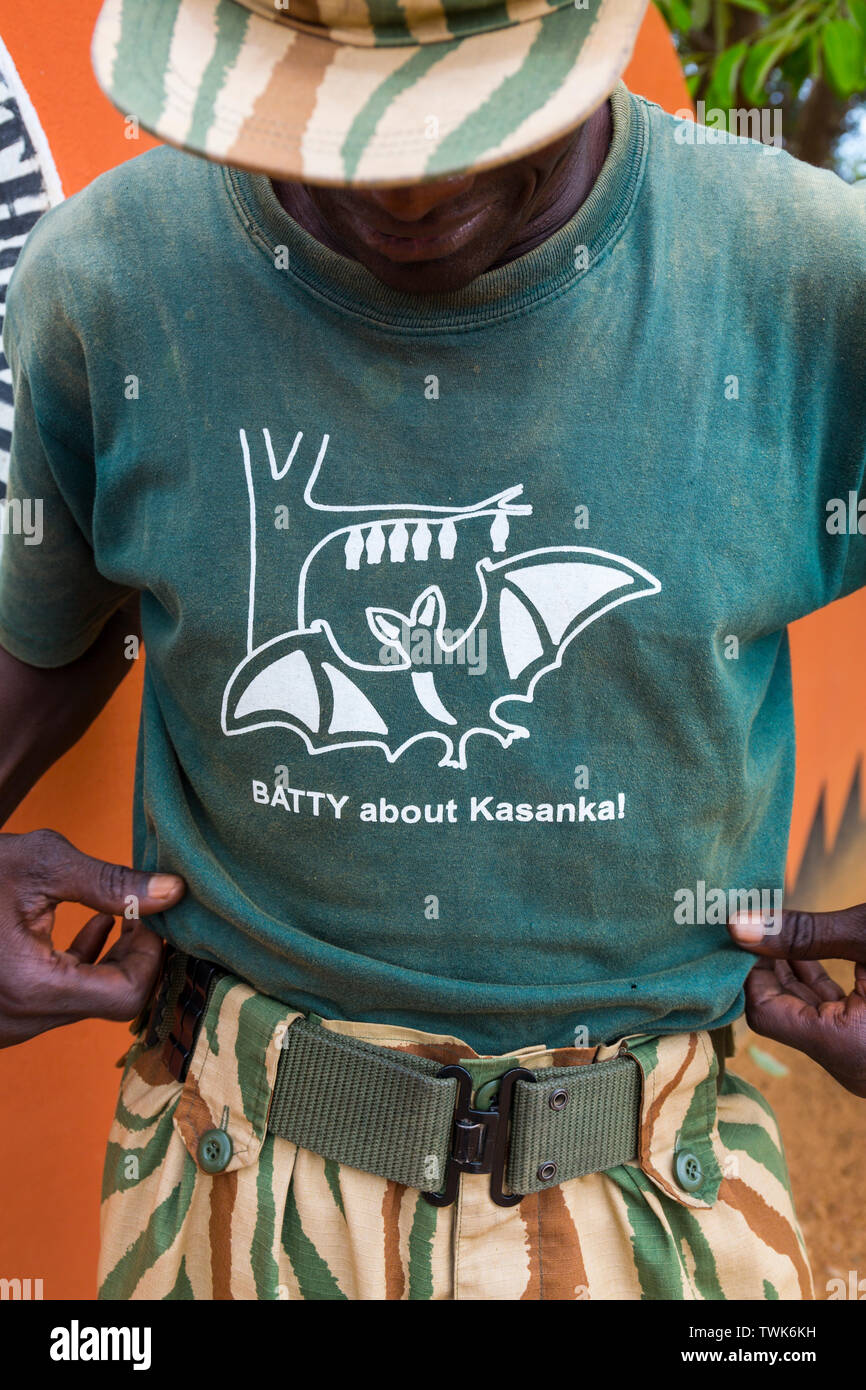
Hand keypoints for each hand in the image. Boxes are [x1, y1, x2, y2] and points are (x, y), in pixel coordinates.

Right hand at [0, 828, 184, 1047]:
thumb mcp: (40, 863)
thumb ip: (110, 881)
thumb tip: (174, 891)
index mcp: (30, 987)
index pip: (126, 997)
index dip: (150, 956)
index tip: (149, 916)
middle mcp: (19, 1020)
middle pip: (110, 1003)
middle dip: (136, 955)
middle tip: (143, 910)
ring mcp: (8, 1024)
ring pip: (88, 1003)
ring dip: (112, 960)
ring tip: (119, 913)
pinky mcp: (5, 1014)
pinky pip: (62, 1001)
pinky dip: (86, 967)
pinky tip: (97, 926)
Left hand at [728, 903, 865, 1097]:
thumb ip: (804, 935)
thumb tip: (737, 924)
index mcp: (845, 1048)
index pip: (762, 1012)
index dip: (746, 969)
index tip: (736, 926)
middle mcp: (850, 1062)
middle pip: (780, 1010)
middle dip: (762, 963)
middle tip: (745, 916)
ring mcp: (860, 1051)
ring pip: (805, 1009)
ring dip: (786, 967)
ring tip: (768, 920)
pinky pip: (829, 1010)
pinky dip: (812, 977)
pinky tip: (799, 942)